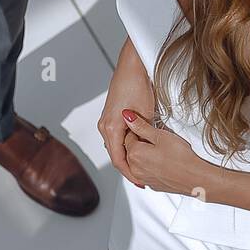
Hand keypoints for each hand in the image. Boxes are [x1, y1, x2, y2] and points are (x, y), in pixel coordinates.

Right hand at [99, 42, 155, 184]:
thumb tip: (144, 153)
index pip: (119, 160)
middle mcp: (104, 126)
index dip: (130, 173)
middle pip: (115, 156)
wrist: (132, 67)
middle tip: (144, 179)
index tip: (141, 182)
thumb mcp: (145, 115)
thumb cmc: (137, 86)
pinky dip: (125, 146)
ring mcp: (105, 121)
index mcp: (111, 128)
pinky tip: (137, 148)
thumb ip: (141, 136)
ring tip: (142, 166)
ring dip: (127, 157)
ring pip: (115, 147)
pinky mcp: (110, 116)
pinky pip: (116, 138)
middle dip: (129, 168)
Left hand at [122, 110, 207, 194]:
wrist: (195, 179)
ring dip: (143, 155)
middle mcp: (134, 168)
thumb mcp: (161, 136)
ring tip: (161, 150)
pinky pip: (145, 172)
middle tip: (157, 138)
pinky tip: (162, 162)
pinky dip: (149, 166)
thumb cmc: (181, 158)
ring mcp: (142, 178)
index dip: (138, 130)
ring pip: (137, 162)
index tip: (148, 129)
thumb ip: (141, 126)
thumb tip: (127, 116)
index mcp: (134, 154)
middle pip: (130, 150)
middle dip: (139, 142)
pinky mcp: (151, 184)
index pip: (128, 137)